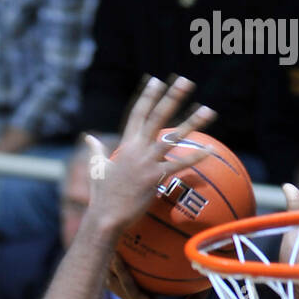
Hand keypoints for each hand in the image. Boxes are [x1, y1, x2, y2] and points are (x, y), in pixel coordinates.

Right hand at [85, 75, 216, 233]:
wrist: (105, 218)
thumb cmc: (101, 196)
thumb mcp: (96, 169)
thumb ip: (96, 150)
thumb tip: (89, 137)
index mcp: (125, 145)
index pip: (137, 114)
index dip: (147, 96)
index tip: (156, 80)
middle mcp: (137, 149)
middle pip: (157, 117)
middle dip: (172, 97)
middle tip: (186, 80)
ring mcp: (147, 163)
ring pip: (173, 137)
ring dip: (193, 122)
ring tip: (209, 109)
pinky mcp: (155, 178)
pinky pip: (179, 165)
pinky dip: (195, 158)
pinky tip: (210, 150)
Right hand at [108, 255, 207, 298]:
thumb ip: (197, 292)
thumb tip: (209, 277)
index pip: (137, 279)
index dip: (130, 266)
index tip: (128, 248)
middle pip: (121, 278)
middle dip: (114, 262)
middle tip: (110, 242)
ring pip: (119, 280)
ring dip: (112, 265)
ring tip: (105, 246)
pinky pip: (128, 285)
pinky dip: (121, 272)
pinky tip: (116, 259)